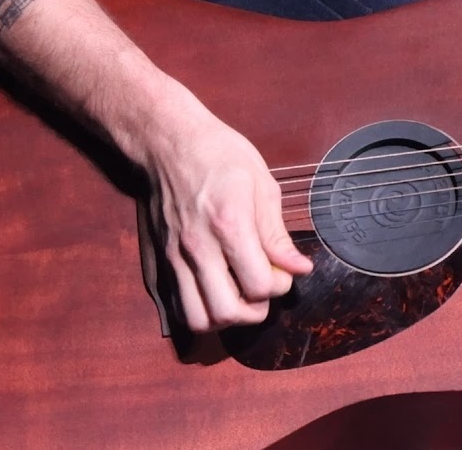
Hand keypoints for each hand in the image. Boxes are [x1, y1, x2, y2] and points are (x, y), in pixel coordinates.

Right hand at [141, 105, 314, 332]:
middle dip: (254, 311)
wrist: (169, 143)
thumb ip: (277, 233)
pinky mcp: (162, 260)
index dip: (280, 285)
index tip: (285, 269)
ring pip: (197, 318)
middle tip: (264, 289)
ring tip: (241, 296)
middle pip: (227, 312)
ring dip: (225, 317)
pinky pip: (178, 307)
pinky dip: (201, 311)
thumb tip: (299, 267)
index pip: (259, 284)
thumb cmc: (220, 155)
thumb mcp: (262, 185)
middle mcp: (199, 247)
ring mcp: (176, 257)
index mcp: (230, 224)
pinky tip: (217, 292)